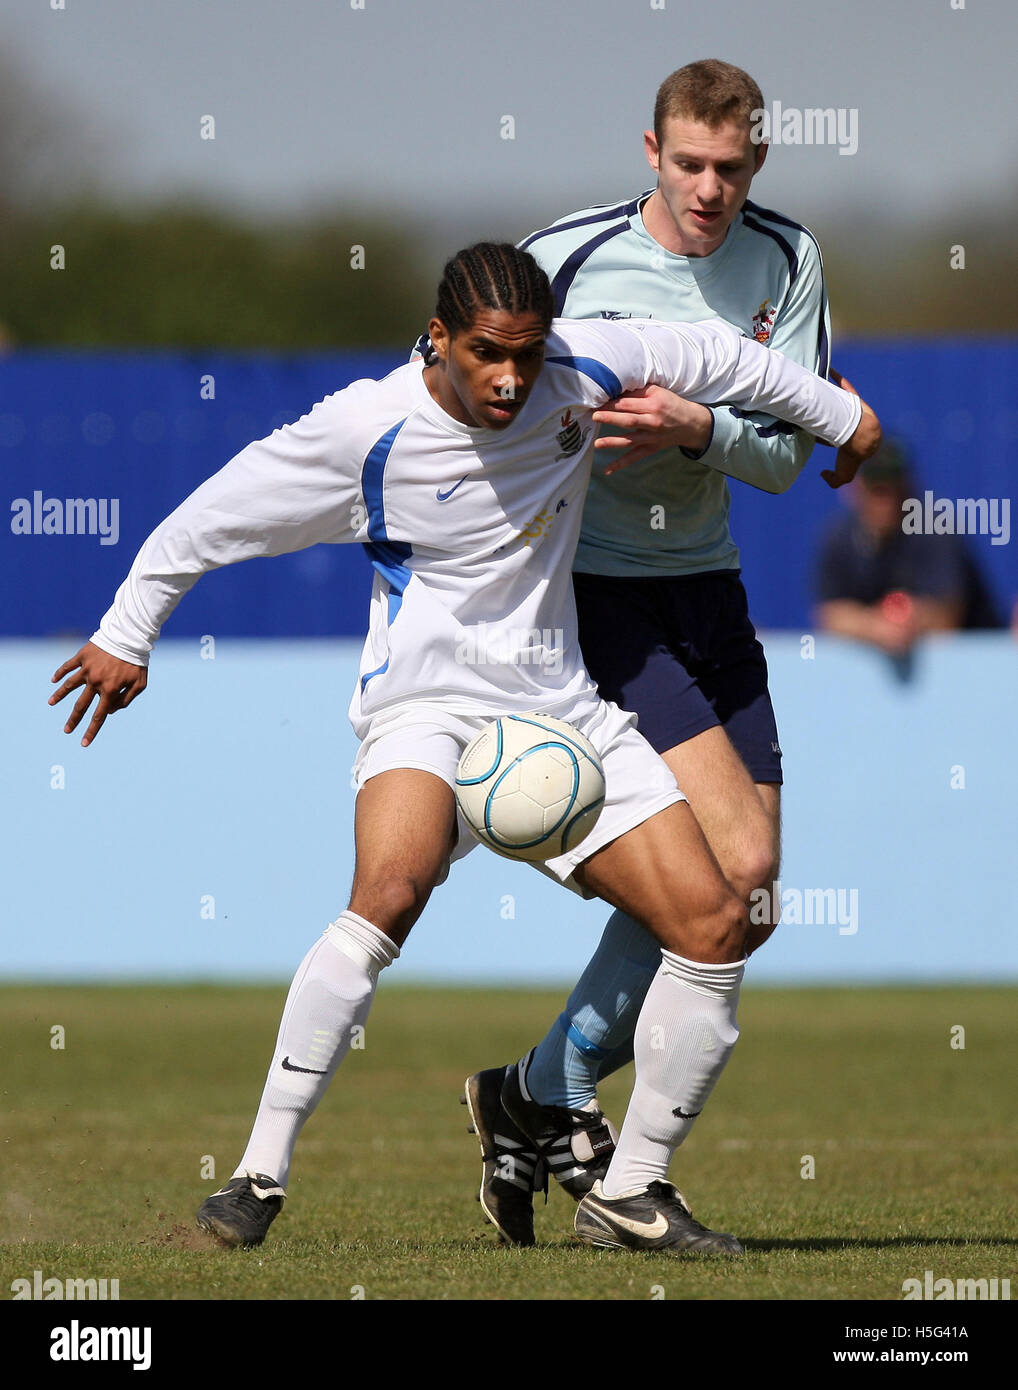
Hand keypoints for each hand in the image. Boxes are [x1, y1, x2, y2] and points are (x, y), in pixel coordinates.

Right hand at [49, 641, 147, 745]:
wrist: (130, 636)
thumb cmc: (137, 662)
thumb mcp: (139, 684)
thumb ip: (126, 700)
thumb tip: (110, 711)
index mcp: (110, 689)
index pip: (99, 716)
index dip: (91, 731)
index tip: (84, 743)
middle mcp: (96, 681)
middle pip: (81, 705)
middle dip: (73, 720)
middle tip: (66, 731)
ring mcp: (87, 668)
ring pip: (69, 685)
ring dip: (59, 695)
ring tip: (50, 703)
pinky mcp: (82, 656)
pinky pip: (68, 666)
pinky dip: (60, 673)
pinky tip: (53, 680)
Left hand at [592, 386, 711, 474]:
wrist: (691, 424)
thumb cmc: (671, 404)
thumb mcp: (658, 392)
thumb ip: (638, 392)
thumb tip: (616, 391)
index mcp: (654, 405)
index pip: (629, 403)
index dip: (612, 403)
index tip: (598, 402)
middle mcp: (652, 422)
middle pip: (629, 420)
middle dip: (611, 418)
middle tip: (595, 416)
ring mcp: (651, 437)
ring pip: (630, 440)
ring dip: (613, 442)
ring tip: (597, 443)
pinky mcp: (650, 449)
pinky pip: (634, 457)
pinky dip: (621, 464)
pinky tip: (607, 470)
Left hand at [820, 372, 881, 488]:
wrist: (863, 438)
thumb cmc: (852, 455)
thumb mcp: (842, 475)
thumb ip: (832, 480)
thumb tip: (822, 473)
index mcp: (850, 439)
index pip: (836, 436)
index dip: (825, 435)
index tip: (811, 431)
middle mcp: (852, 424)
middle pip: (837, 417)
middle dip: (827, 414)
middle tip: (810, 410)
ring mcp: (855, 411)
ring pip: (840, 402)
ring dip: (830, 395)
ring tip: (815, 389)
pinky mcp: (855, 400)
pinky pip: (846, 386)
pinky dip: (839, 378)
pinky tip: (830, 371)